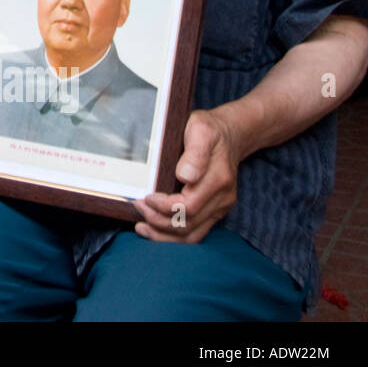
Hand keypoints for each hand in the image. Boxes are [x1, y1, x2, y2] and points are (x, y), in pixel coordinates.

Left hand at [133, 108, 239, 243]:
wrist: (230, 135)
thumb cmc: (210, 130)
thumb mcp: (201, 130)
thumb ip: (195, 153)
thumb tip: (185, 176)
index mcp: (218, 180)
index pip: (188, 206)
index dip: (164, 207)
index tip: (145, 197)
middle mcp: (221, 199)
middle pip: (187, 225)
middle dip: (158, 221)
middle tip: (137, 206)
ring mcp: (219, 208)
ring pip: (192, 236)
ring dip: (164, 236)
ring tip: (141, 227)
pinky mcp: (214, 211)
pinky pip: (195, 233)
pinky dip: (173, 236)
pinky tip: (154, 230)